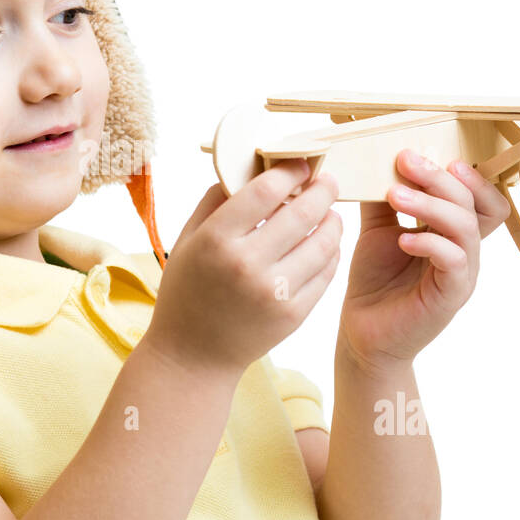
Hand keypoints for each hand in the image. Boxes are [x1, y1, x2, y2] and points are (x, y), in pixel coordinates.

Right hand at [144, 159, 342, 378]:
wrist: (193, 355)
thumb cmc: (188, 290)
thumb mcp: (187, 239)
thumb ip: (216, 200)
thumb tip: (252, 168)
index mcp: (216, 240)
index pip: (265, 191)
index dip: (289, 171)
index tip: (300, 164)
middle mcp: (246, 265)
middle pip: (302, 213)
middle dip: (322, 190)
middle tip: (328, 181)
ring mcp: (274, 292)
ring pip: (323, 243)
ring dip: (332, 221)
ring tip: (330, 212)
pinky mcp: (294, 315)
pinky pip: (326, 273)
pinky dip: (331, 252)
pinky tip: (326, 243)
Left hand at [338, 149, 510, 371]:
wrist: (363, 333)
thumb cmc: (374, 282)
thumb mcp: (378, 230)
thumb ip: (384, 199)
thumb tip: (376, 159)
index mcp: (452, 232)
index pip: (479, 195)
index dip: (461, 173)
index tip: (420, 153)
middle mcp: (465, 249)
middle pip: (475, 203)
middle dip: (441, 178)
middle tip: (406, 162)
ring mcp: (463, 272)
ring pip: (466, 227)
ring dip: (432, 205)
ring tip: (396, 195)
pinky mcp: (452, 295)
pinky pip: (454, 260)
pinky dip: (430, 243)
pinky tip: (403, 238)